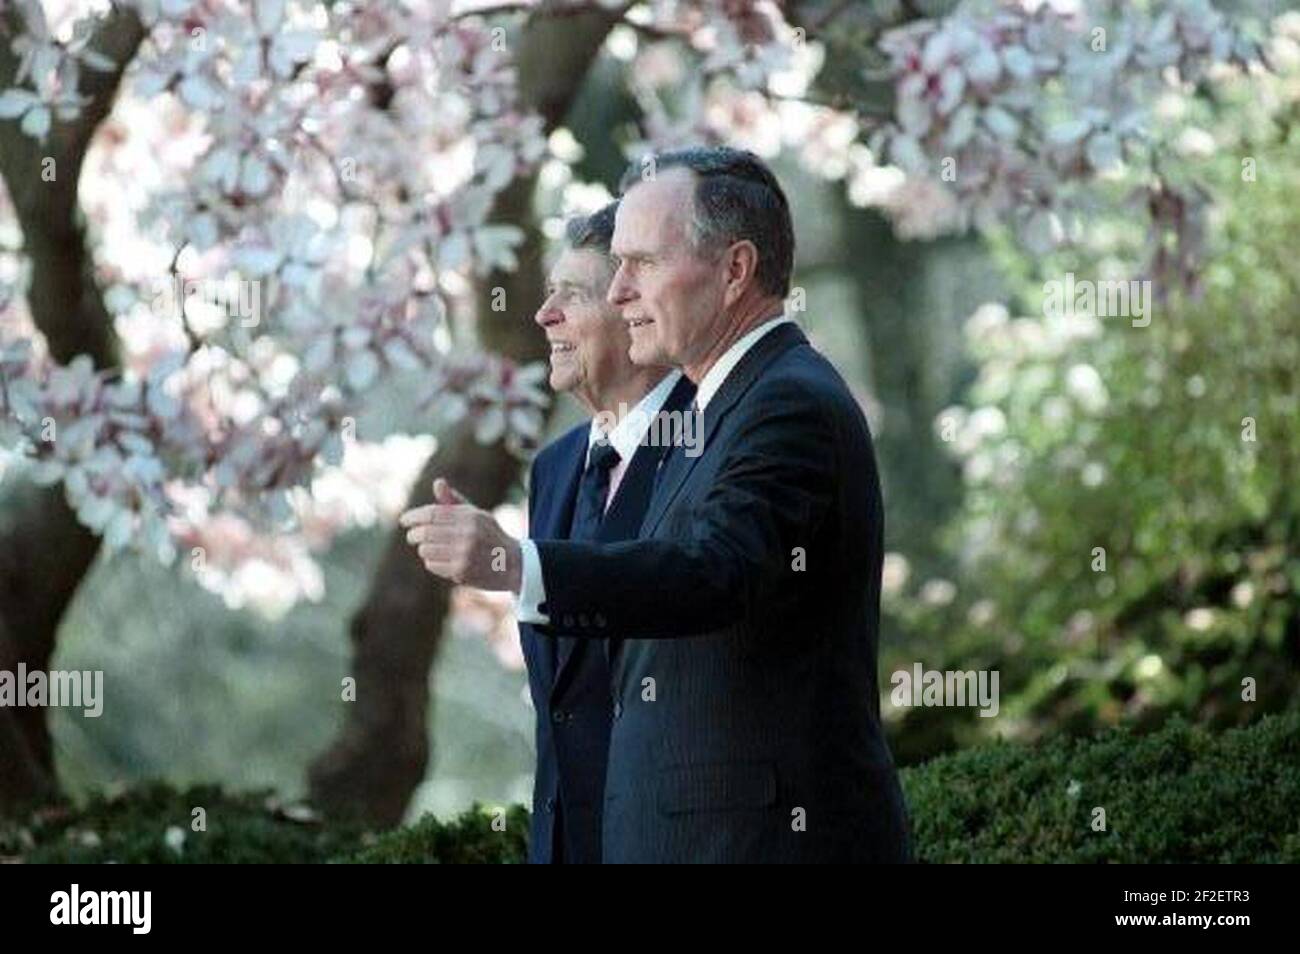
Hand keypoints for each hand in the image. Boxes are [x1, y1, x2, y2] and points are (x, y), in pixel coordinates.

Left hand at [399, 479, 522, 592]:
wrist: (513, 564)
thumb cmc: (490, 536)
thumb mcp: (477, 515)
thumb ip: (454, 501)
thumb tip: (437, 483)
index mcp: (470, 516)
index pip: (433, 513)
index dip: (414, 516)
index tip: (404, 520)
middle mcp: (467, 534)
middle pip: (426, 532)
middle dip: (414, 534)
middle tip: (412, 536)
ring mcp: (464, 554)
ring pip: (426, 549)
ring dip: (424, 549)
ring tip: (431, 548)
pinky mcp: (461, 571)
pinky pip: (432, 564)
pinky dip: (432, 562)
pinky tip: (442, 560)